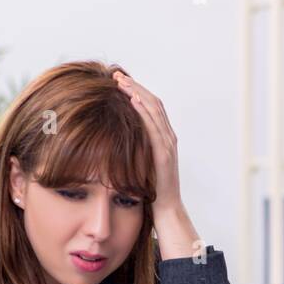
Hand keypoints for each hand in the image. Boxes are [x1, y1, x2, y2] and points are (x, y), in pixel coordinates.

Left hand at [112, 71, 180, 210]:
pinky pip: (153, 127)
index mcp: (164, 137)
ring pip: (154, 110)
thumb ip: (135, 147)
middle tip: (117, 76)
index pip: (152, 106)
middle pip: (153, 102)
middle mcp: (168, 137)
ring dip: (137, 93)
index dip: (137, 91)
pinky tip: (132, 101)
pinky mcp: (163, 154)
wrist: (166, 208)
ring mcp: (168, 144)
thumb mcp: (141, 161)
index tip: (120, 81)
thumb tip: (115, 136)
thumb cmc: (151, 187)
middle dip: (135, 86)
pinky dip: (143, 111)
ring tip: (122, 82)